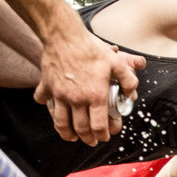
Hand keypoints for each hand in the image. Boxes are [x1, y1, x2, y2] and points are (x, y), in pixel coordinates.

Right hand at [34, 23, 144, 144]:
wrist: (64, 35)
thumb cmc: (90, 48)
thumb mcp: (116, 63)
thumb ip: (128, 80)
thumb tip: (132, 95)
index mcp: (95, 95)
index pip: (98, 125)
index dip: (102, 135)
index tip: (104, 137)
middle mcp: (77, 99)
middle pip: (81, 129)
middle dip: (87, 139)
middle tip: (91, 141)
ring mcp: (60, 94)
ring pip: (61, 123)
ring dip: (67, 134)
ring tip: (72, 137)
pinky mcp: (47, 87)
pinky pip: (44, 102)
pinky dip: (48, 108)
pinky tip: (54, 110)